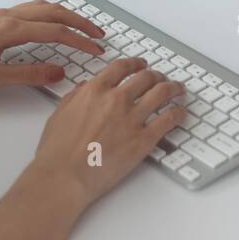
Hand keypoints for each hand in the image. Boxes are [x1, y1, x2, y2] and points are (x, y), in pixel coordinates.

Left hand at [0, 0, 105, 91]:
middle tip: (100, 35)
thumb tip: (58, 72)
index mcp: (9, 30)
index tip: (97, 50)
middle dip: (80, 22)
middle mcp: (7, 17)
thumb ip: (27, 74)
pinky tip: (51, 24)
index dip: (80, 40)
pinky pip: (30, 9)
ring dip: (65, 15)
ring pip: (42, 7)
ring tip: (82, 28)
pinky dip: (49, 14)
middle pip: (53, 13)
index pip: (55, 31)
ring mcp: (0, 15)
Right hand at [32, 57, 185, 206]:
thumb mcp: (60, 114)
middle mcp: (116, 100)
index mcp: (95, 91)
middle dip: (156, 75)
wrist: (65, 176)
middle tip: (161, 78)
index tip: (141, 64)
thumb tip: (84, 88)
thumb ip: (75, 97)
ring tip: (178, 89)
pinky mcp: (144, 140)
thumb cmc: (57, 151)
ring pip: (162, 93)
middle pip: (146, 77)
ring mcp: (132, 119)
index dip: (135, 63)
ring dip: (173, 88)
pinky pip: (169, 120)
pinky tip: (181, 112)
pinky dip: (178, 113)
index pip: (122, 67)